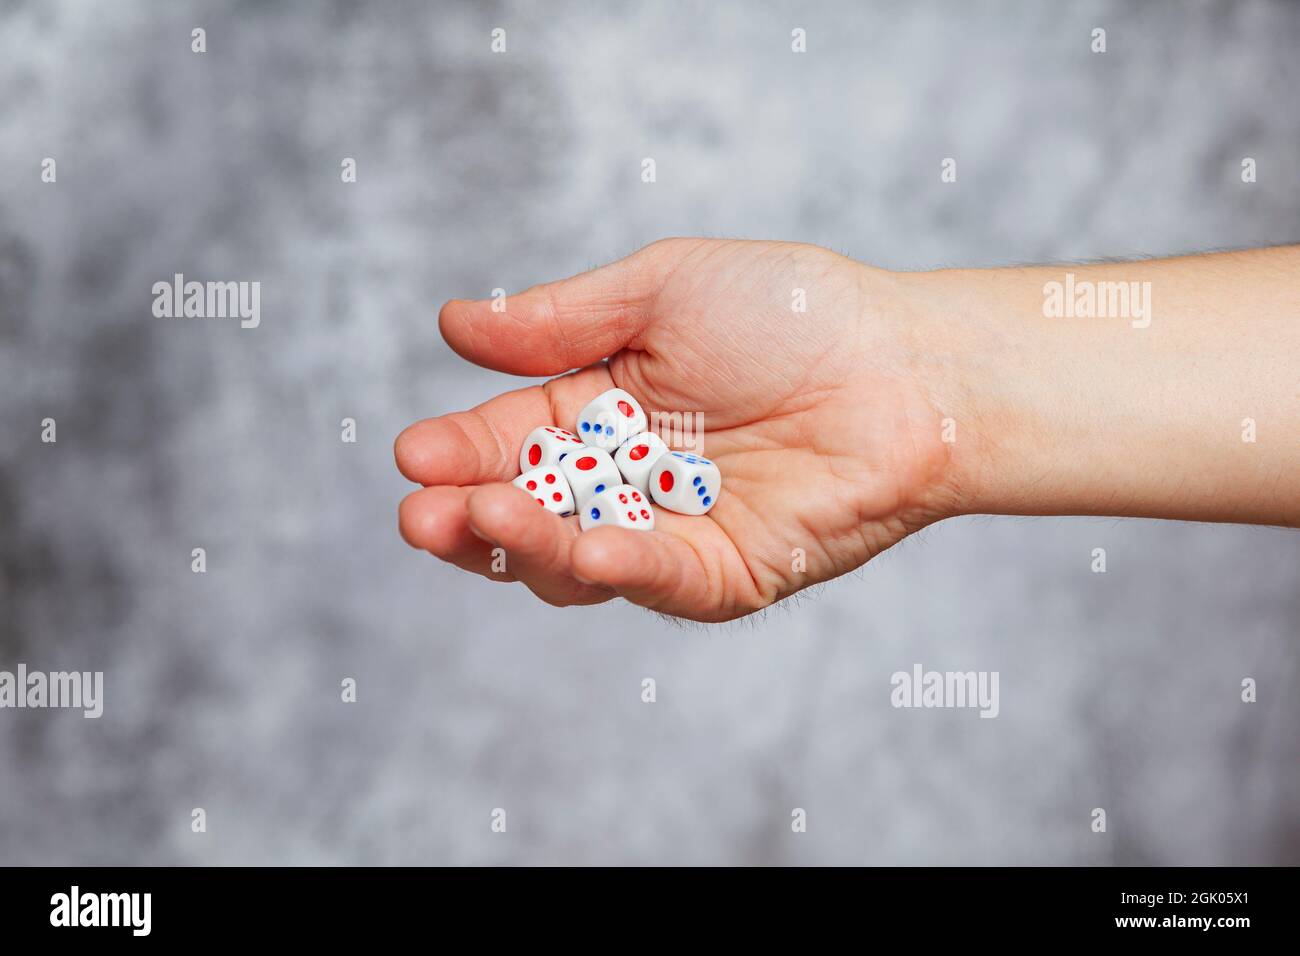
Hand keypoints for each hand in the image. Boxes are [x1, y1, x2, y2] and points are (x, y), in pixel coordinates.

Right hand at [395, 239, 960, 621]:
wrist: (904, 365)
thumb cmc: (790, 314)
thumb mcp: (662, 291)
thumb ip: (560, 319)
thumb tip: (451, 324)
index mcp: (597, 409)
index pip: (506, 440)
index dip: (458, 451)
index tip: (414, 453)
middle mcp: (620, 479)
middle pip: (523, 513)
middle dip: (465, 517)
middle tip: (423, 513)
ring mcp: (667, 533)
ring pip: (571, 561)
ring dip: (526, 546)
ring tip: (490, 516)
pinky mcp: (721, 575)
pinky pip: (658, 579)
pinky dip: (620, 567)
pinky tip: (586, 546)